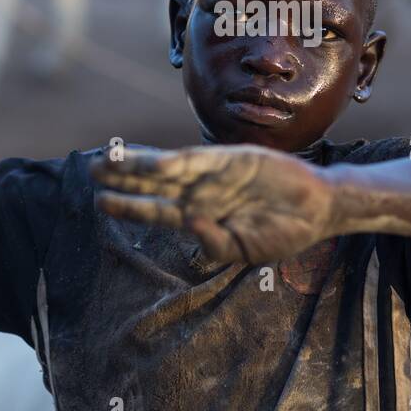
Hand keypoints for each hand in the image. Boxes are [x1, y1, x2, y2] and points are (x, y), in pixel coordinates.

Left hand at [92, 145, 336, 264]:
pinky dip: (174, 162)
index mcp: (201, 218)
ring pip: (168, 169)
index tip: (100, 202)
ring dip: (138, 165)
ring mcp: (214, 174)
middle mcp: (201, 193)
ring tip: (108, 159)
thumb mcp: (247, 251)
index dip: (130, 206)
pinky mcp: (231, 158)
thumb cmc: (282, 234)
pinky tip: (150, 163)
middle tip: (92, 170)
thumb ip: (217, 243)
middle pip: (153, 186)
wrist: (318, 209)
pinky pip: (197, 160)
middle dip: (123, 179)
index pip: (157, 210)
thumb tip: (190, 225)